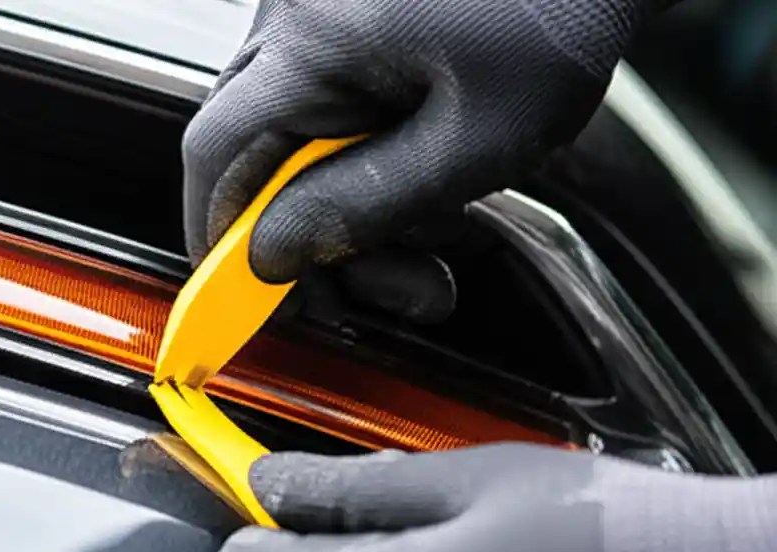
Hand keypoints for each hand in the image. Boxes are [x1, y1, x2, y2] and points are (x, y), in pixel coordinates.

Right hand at [183, 0, 654, 322]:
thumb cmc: (561, 19)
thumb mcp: (470, 143)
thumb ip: (362, 204)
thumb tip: (271, 256)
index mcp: (315, 41)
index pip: (215, 152)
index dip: (217, 234)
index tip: (249, 298)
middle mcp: (299, 19)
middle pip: (251, 155)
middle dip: (311, 240)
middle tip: (382, 292)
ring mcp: (323, 16)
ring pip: (295, 142)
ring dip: (352, 210)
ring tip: (439, 239)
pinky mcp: (352, 24)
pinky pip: (330, 112)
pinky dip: (368, 167)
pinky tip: (432, 193)